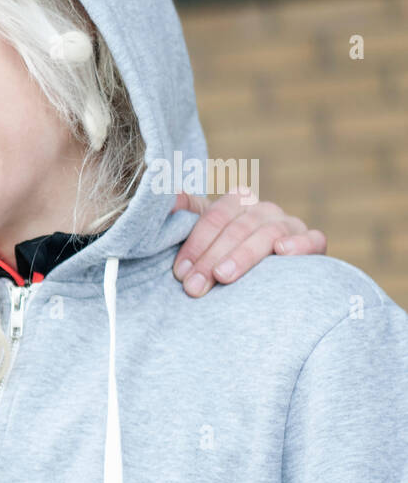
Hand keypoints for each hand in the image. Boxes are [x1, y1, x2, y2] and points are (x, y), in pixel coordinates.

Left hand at [170, 188, 326, 296]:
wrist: (263, 278)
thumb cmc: (221, 255)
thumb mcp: (199, 235)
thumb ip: (185, 214)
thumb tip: (169, 196)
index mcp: (237, 203)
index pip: (214, 217)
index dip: (195, 243)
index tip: (180, 271)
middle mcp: (264, 210)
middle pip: (238, 228)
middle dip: (212, 258)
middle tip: (194, 285)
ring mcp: (290, 225)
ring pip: (268, 233)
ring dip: (243, 255)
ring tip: (223, 276)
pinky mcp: (313, 243)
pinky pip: (313, 239)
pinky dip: (299, 244)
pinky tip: (281, 253)